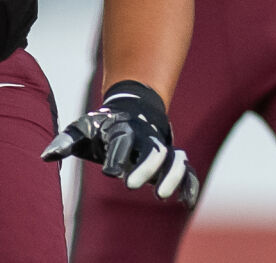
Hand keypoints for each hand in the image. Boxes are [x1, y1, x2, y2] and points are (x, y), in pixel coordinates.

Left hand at [43, 81, 198, 207]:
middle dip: (145, 168)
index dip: (117, 156)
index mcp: (124, 131)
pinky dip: (190, 185)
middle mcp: (147, 140)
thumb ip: (65, 141)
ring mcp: (162, 150)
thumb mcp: (82, 128)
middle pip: (154, 150)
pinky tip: (186, 203)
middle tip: (129, 186)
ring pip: (175, 159)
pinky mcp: (170, 162)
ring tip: (161, 196)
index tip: (108, 173)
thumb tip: (47, 156)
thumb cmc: (102, 126)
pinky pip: (187, 171)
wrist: (135, 111)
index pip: (123, 142)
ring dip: (172, 176)